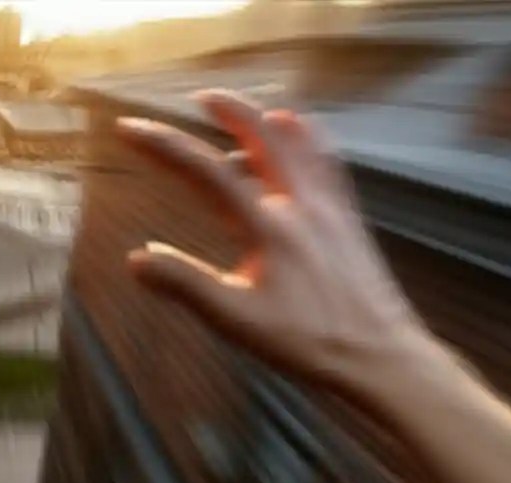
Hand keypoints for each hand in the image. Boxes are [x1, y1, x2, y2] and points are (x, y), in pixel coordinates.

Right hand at [119, 90, 431, 392]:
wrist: (380, 357)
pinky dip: (310, 141)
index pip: (206, 172)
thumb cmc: (306, 342)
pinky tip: (304, 139)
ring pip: (301, 143)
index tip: (130, 128)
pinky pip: (329, 163)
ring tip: (252, 115)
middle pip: (262, 136)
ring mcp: (330, 208)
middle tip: (201, 97)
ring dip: (270, 121)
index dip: (163, 145)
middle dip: (229, 110)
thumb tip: (136, 259)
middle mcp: (300, 205)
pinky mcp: (350, 220)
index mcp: (267, 227)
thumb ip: (185, 284)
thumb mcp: (236, 320)